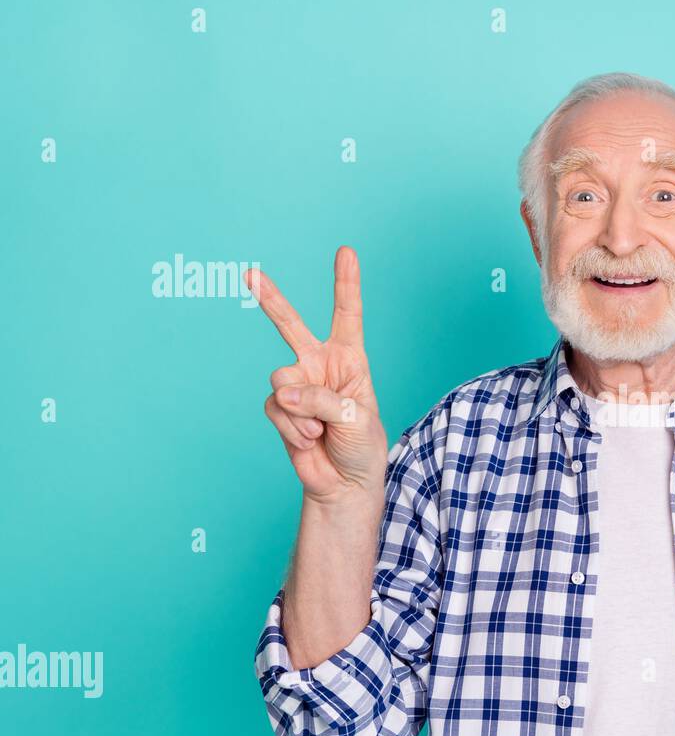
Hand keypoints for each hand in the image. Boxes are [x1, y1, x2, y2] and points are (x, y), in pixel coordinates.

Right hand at [247, 246, 388, 504]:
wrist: (345, 483)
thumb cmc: (362, 446)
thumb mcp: (357, 418)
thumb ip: (322, 398)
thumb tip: (283, 390)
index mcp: (349, 359)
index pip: (347, 315)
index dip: (345, 284)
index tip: (346, 252)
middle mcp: (320, 365)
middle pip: (291, 326)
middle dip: (270, 299)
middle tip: (251, 273)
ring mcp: (298, 386)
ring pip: (283, 380)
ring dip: (304, 410)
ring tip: (321, 430)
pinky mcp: (281, 409)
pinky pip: (277, 408)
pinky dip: (293, 428)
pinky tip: (310, 440)